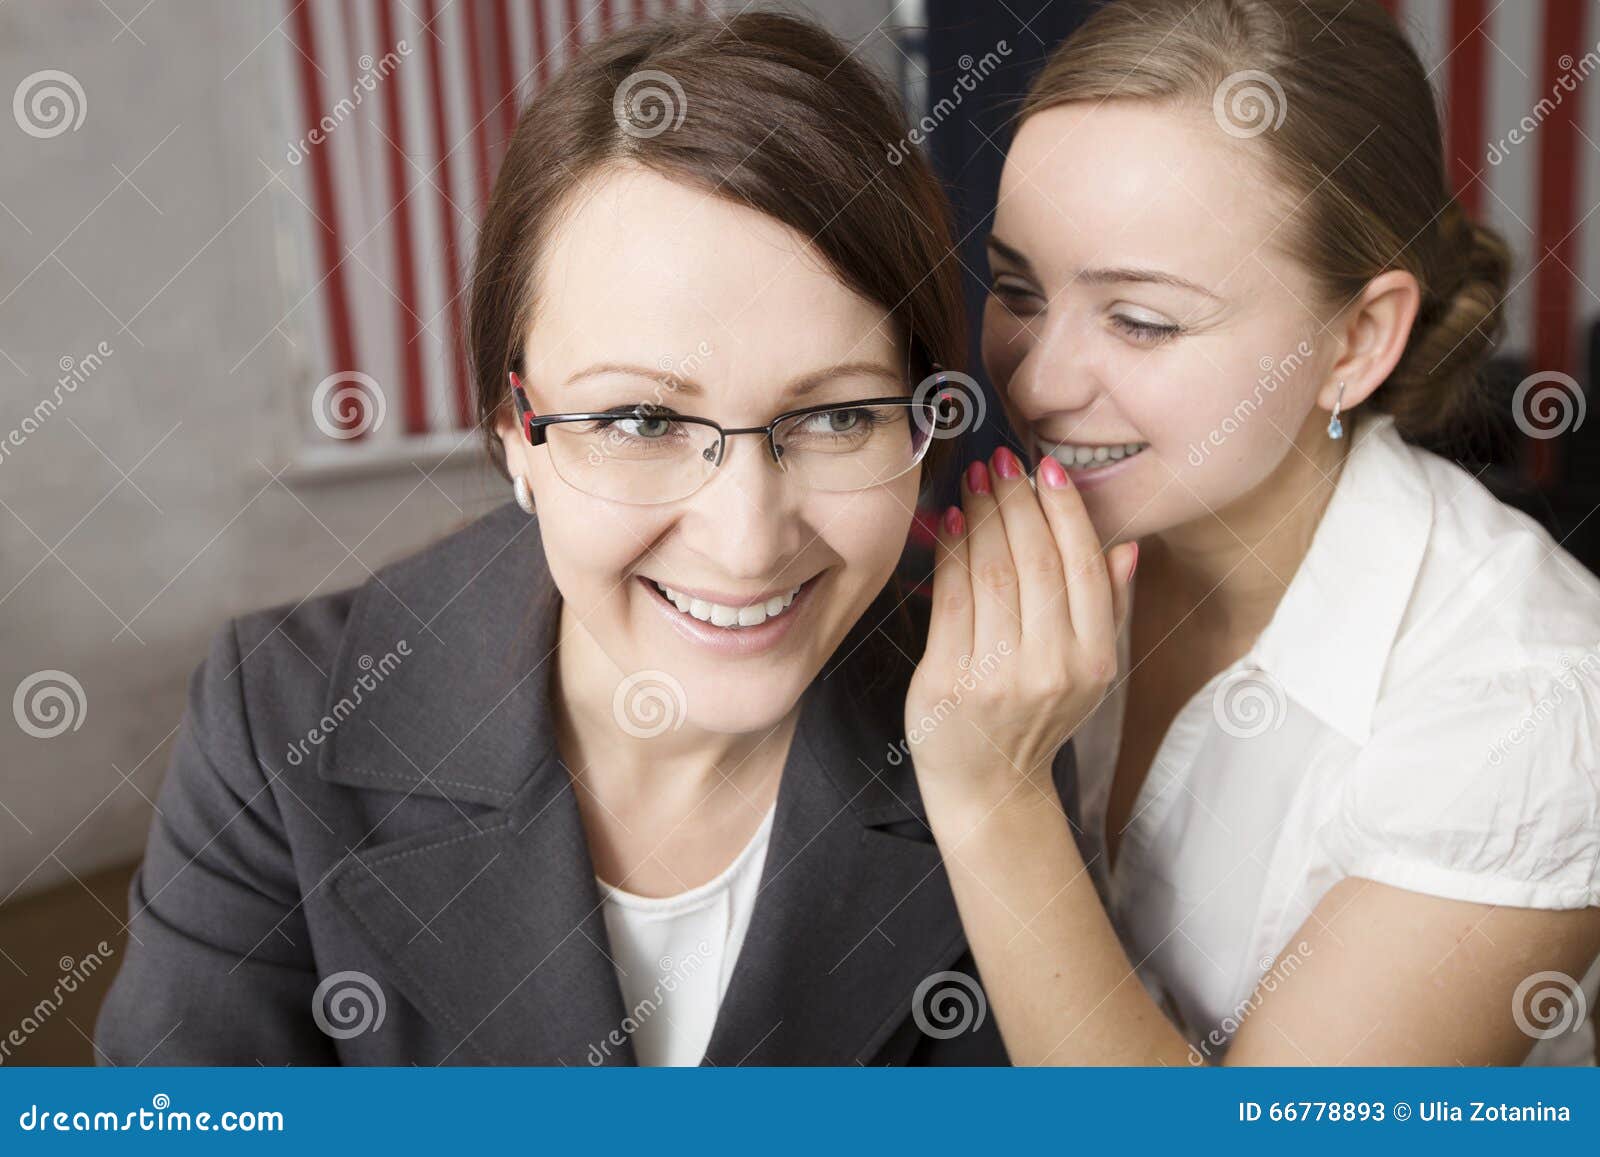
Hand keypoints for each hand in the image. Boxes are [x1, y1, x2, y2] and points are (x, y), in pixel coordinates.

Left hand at [907, 446, 1137, 812]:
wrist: (989, 786)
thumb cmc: (1038, 717)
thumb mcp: (1092, 673)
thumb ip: (1109, 610)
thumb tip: (1125, 547)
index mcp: (1095, 662)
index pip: (1083, 568)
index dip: (1065, 512)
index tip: (1048, 470)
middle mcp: (1051, 669)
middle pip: (1035, 562)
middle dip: (1017, 502)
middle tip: (1003, 462)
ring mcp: (997, 677)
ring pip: (991, 573)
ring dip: (983, 516)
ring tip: (977, 481)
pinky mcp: (949, 681)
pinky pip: (950, 599)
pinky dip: (951, 552)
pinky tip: (953, 522)